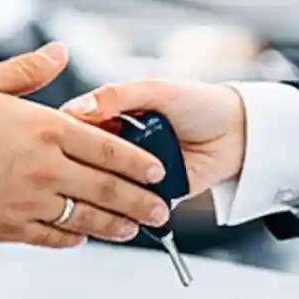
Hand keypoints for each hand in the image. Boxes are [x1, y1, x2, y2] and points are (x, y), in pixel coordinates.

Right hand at [0, 43, 169, 246]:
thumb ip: (29, 69)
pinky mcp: (8, 228)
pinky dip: (73, 237)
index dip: (137, 161)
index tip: (156, 171)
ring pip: (86, 217)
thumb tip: (60, 51)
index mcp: (44, 128)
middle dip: (140, 200)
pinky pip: (53, 236)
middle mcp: (45, 168)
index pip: (107, 148)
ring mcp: (29, 201)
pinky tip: (83, 237)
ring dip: (115, 224)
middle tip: (161, 209)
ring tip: (134, 228)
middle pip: (107, 188)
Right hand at [61, 79, 245, 195]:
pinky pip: (130, 206)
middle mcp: (119, 144)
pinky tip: (122, 208)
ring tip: (105, 191)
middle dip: (84, 168)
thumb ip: (118, 95)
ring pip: (105, 187)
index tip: (58, 143)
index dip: (67, 136)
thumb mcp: (158, 89)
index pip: (77, 128)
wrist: (240, 133)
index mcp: (114, 114)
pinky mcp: (150, 194)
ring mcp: (133, 171)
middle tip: (87, 168)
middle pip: (86, 161)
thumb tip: (81, 107)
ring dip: (103, 192)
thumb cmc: (202, 104)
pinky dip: (126, 209)